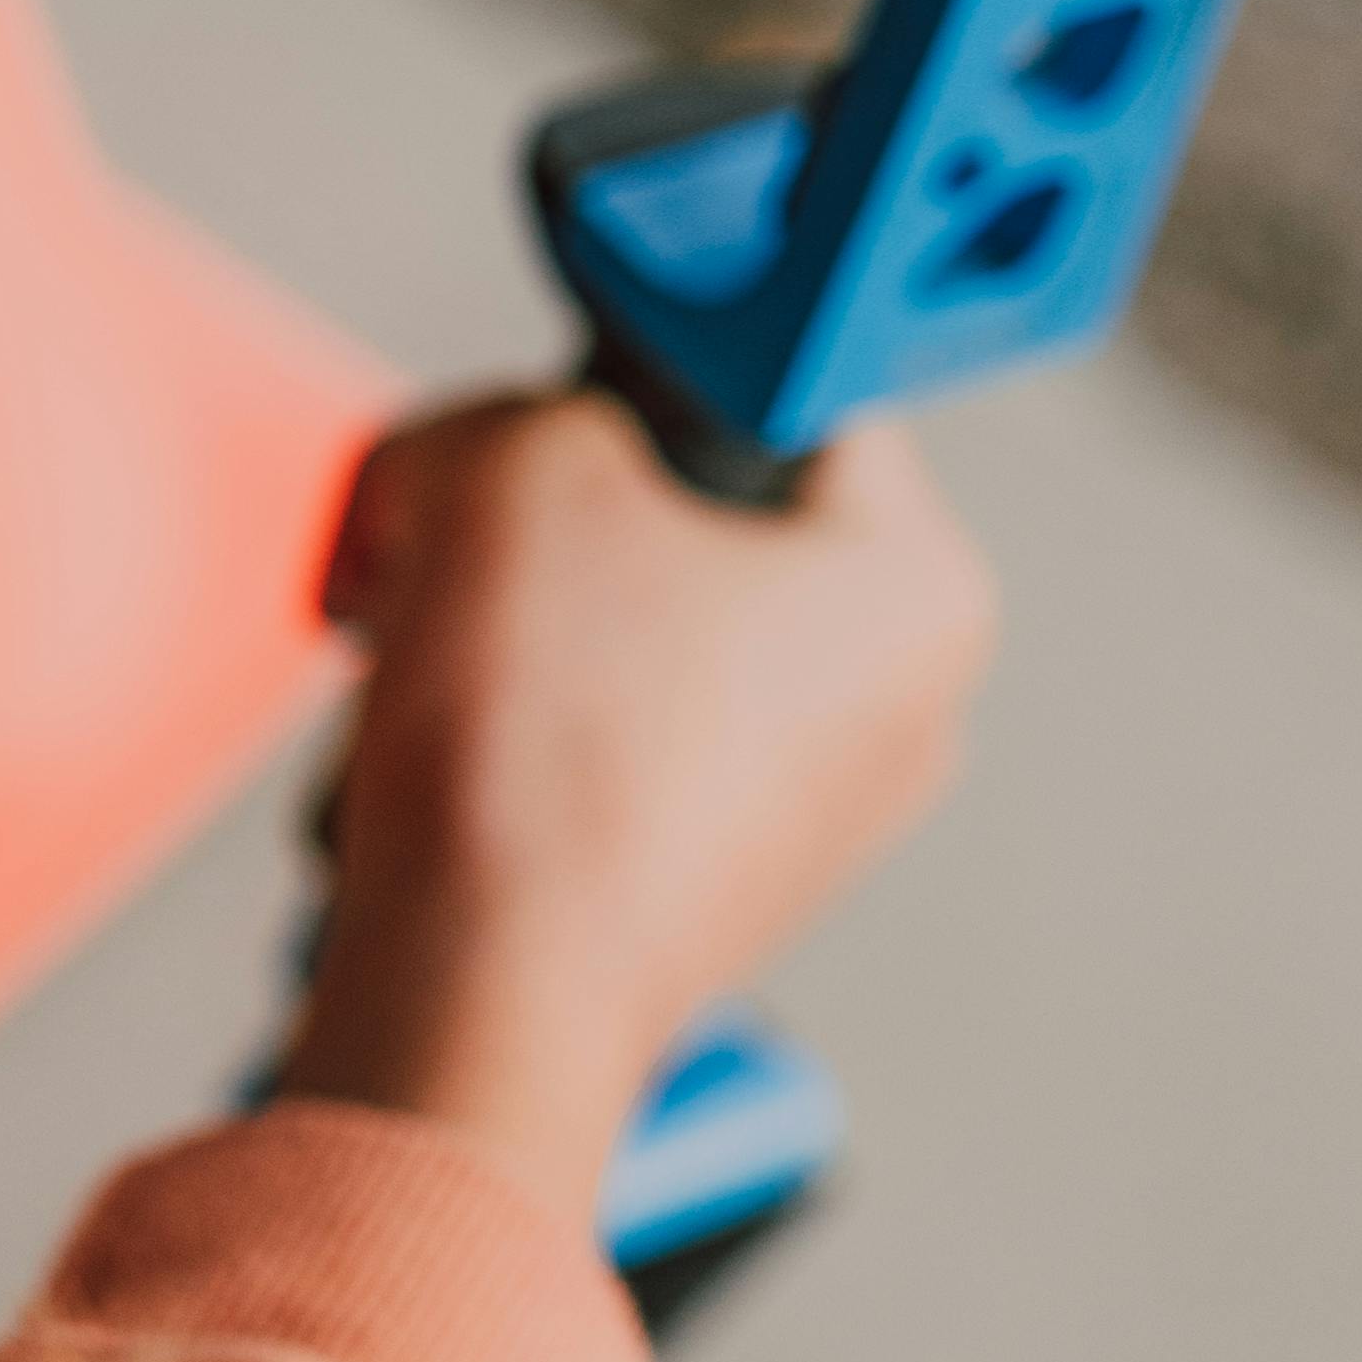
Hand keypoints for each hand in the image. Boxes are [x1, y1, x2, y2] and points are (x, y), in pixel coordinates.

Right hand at [274, 389, 996, 1229]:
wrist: (474, 991)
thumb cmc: (543, 755)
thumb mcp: (505, 465)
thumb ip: (503, 410)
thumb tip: (466, 464)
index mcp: (922, 585)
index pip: (795, 395)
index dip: (651, 370)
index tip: (569, 391)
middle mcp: (901, 707)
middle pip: (696, 521)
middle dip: (552, 514)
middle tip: (468, 525)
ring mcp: (809, 812)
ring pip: (633, 635)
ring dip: (514, 620)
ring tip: (439, 650)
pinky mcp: (709, 886)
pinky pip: (604, 746)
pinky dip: (514, 726)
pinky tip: (441, 745)